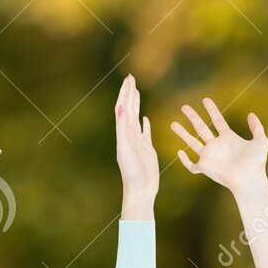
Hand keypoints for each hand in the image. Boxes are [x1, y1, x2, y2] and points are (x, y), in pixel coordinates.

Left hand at [114, 74, 158, 206]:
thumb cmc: (132, 171)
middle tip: (131, 78)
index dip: (125, 93)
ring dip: (135, 104)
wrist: (139, 189)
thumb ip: (123, 129)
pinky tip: (145, 118)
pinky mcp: (147, 149)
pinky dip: (145, 124)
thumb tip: (120, 108)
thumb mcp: (125, 148)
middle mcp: (129, 135)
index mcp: (123, 133)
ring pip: (136, 118)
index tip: (129, 79)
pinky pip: (145, 133)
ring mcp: (138, 141)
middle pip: (128, 109)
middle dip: (129, 93)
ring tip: (136, 92)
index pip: (123, 108)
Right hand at [172, 98, 267, 199]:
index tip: (205, 100)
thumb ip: (257, 127)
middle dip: (192, 117)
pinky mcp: (205, 167)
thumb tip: (251, 114)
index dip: (212, 110)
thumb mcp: (261, 141)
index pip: (218, 121)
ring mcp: (210, 156)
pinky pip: (191, 165)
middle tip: (184, 107)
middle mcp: (217, 146)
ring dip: (182, 133)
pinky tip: (180, 151)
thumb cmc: (256, 163)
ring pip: (192, 142)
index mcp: (229, 138)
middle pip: (201, 128)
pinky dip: (184, 160)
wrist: (249, 179)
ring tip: (172, 123)